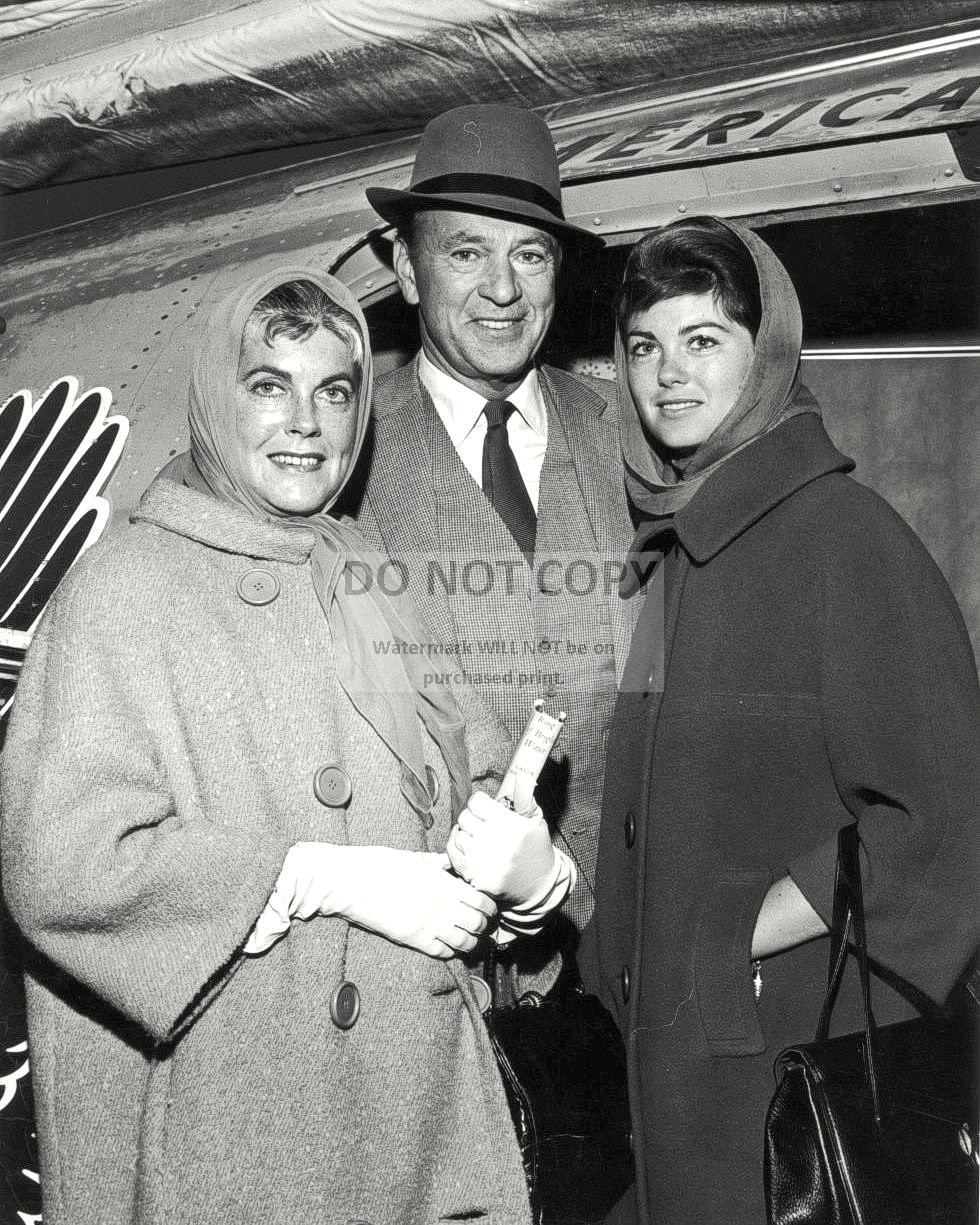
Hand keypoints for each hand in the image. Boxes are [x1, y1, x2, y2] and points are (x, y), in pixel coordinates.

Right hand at [244, 843, 496, 958]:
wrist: (347, 882)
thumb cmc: (376, 864)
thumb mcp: (411, 858)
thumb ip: (435, 863)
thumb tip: (449, 863)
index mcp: (443, 881)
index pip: (483, 900)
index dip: (489, 905)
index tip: (483, 904)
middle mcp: (441, 903)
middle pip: (480, 923)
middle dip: (483, 924)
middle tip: (477, 922)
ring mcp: (428, 923)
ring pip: (466, 942)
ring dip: (469, 940)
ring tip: (463, 935)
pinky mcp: (412, 939)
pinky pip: (443, 952)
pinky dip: (450, 950)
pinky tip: (445, 943)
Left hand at [447, 790, 556, 906]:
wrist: (538, 884)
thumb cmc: (536, 848)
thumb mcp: (535, 820)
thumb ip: (525, 797)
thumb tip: (521, 777)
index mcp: (507, 824)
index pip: (476, 802)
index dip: (480, 803)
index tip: (486, 808)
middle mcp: (493, 842)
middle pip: (465, 817)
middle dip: (473, 817)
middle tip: (483, 823)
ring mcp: (481, 861)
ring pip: (458, 834)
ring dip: (466, 834)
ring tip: (478, 837)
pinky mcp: (473, 876)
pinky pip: (452, 853)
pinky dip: (457, 847)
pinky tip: (468, 848)